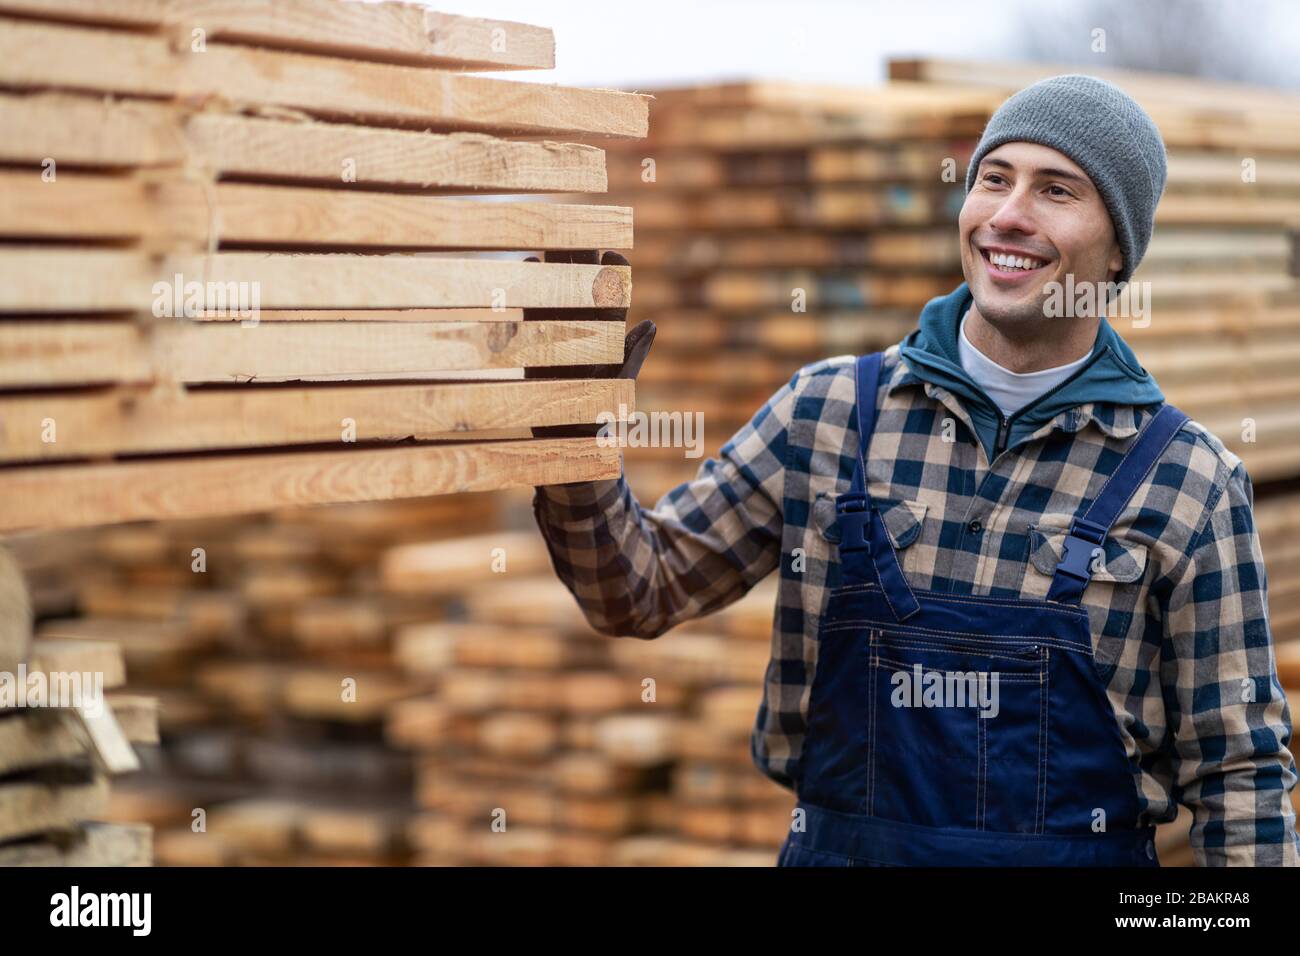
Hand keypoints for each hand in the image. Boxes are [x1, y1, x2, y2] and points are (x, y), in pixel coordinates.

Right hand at [524, 251, 654, 437]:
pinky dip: (531, 289)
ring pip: (557, 293)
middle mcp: (582, 329)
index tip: (612, 251)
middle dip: (580, 258)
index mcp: (607, 334)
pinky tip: (529, 265)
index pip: (612, 294)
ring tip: (552, 240)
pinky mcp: (534, 345)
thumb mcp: (620, 385)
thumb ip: (633, 357)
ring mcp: (557, 334)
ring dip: (555, 268)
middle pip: (582, 286)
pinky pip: (533, 312)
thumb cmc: (603, 415)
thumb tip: (652, 326)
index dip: (614, 271)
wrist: (571, 442)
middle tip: (578, 230)